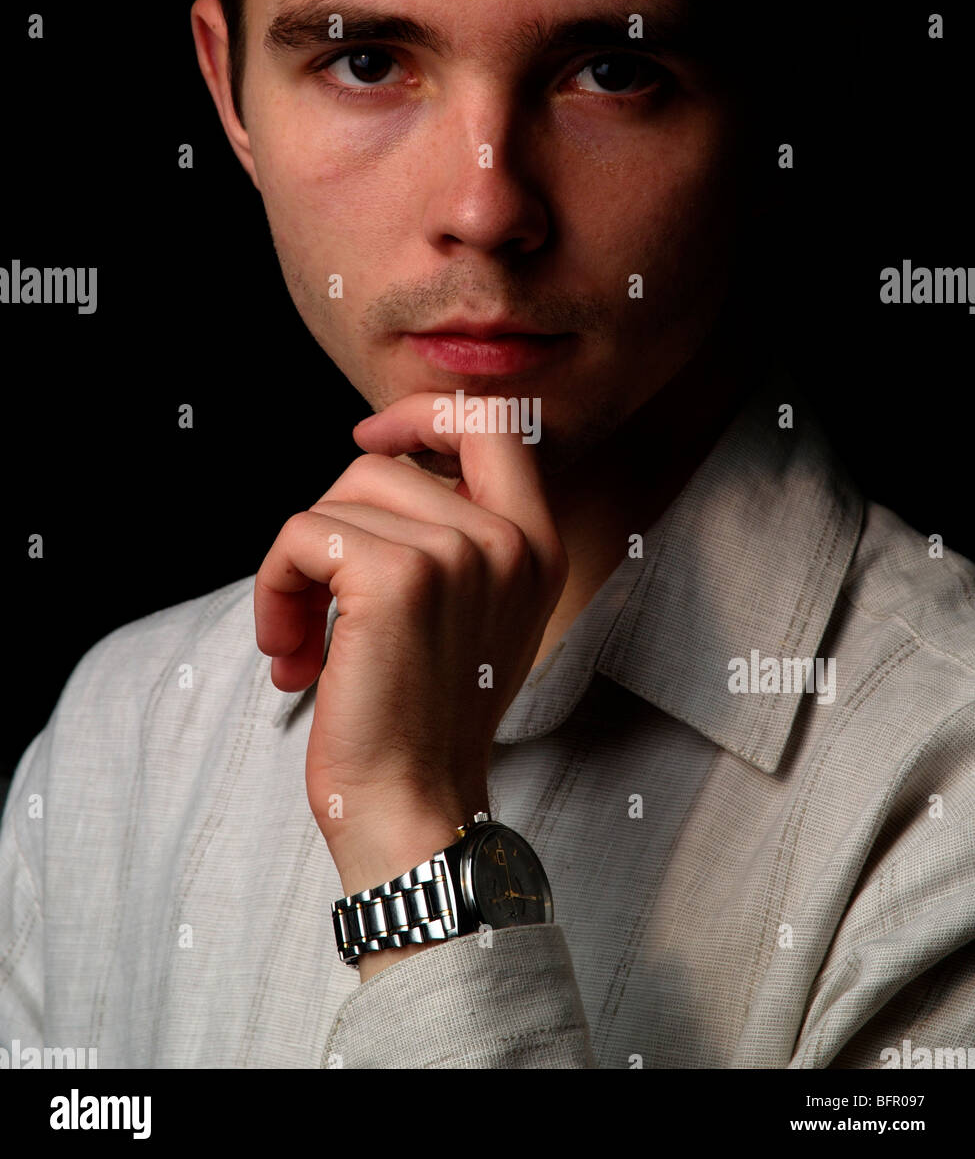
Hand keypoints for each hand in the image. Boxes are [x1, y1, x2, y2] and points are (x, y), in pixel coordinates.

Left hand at [254, 392, 567, 893]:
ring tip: (302, 642)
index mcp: (537, 546)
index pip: (495, 421)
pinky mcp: (397, 577)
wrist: (413, 807)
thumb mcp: (470, 613)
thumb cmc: (423, 719)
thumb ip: (455, 536)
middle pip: (386, 465)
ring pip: (336, 499)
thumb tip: (382, 460)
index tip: (370, 441)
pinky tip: (292, 655)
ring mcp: (459, 554)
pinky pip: (302, 535)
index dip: (424, 412)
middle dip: (331, 525)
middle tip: (318, 605)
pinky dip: (275, 590)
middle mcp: (510, 541)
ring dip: (295, 571)